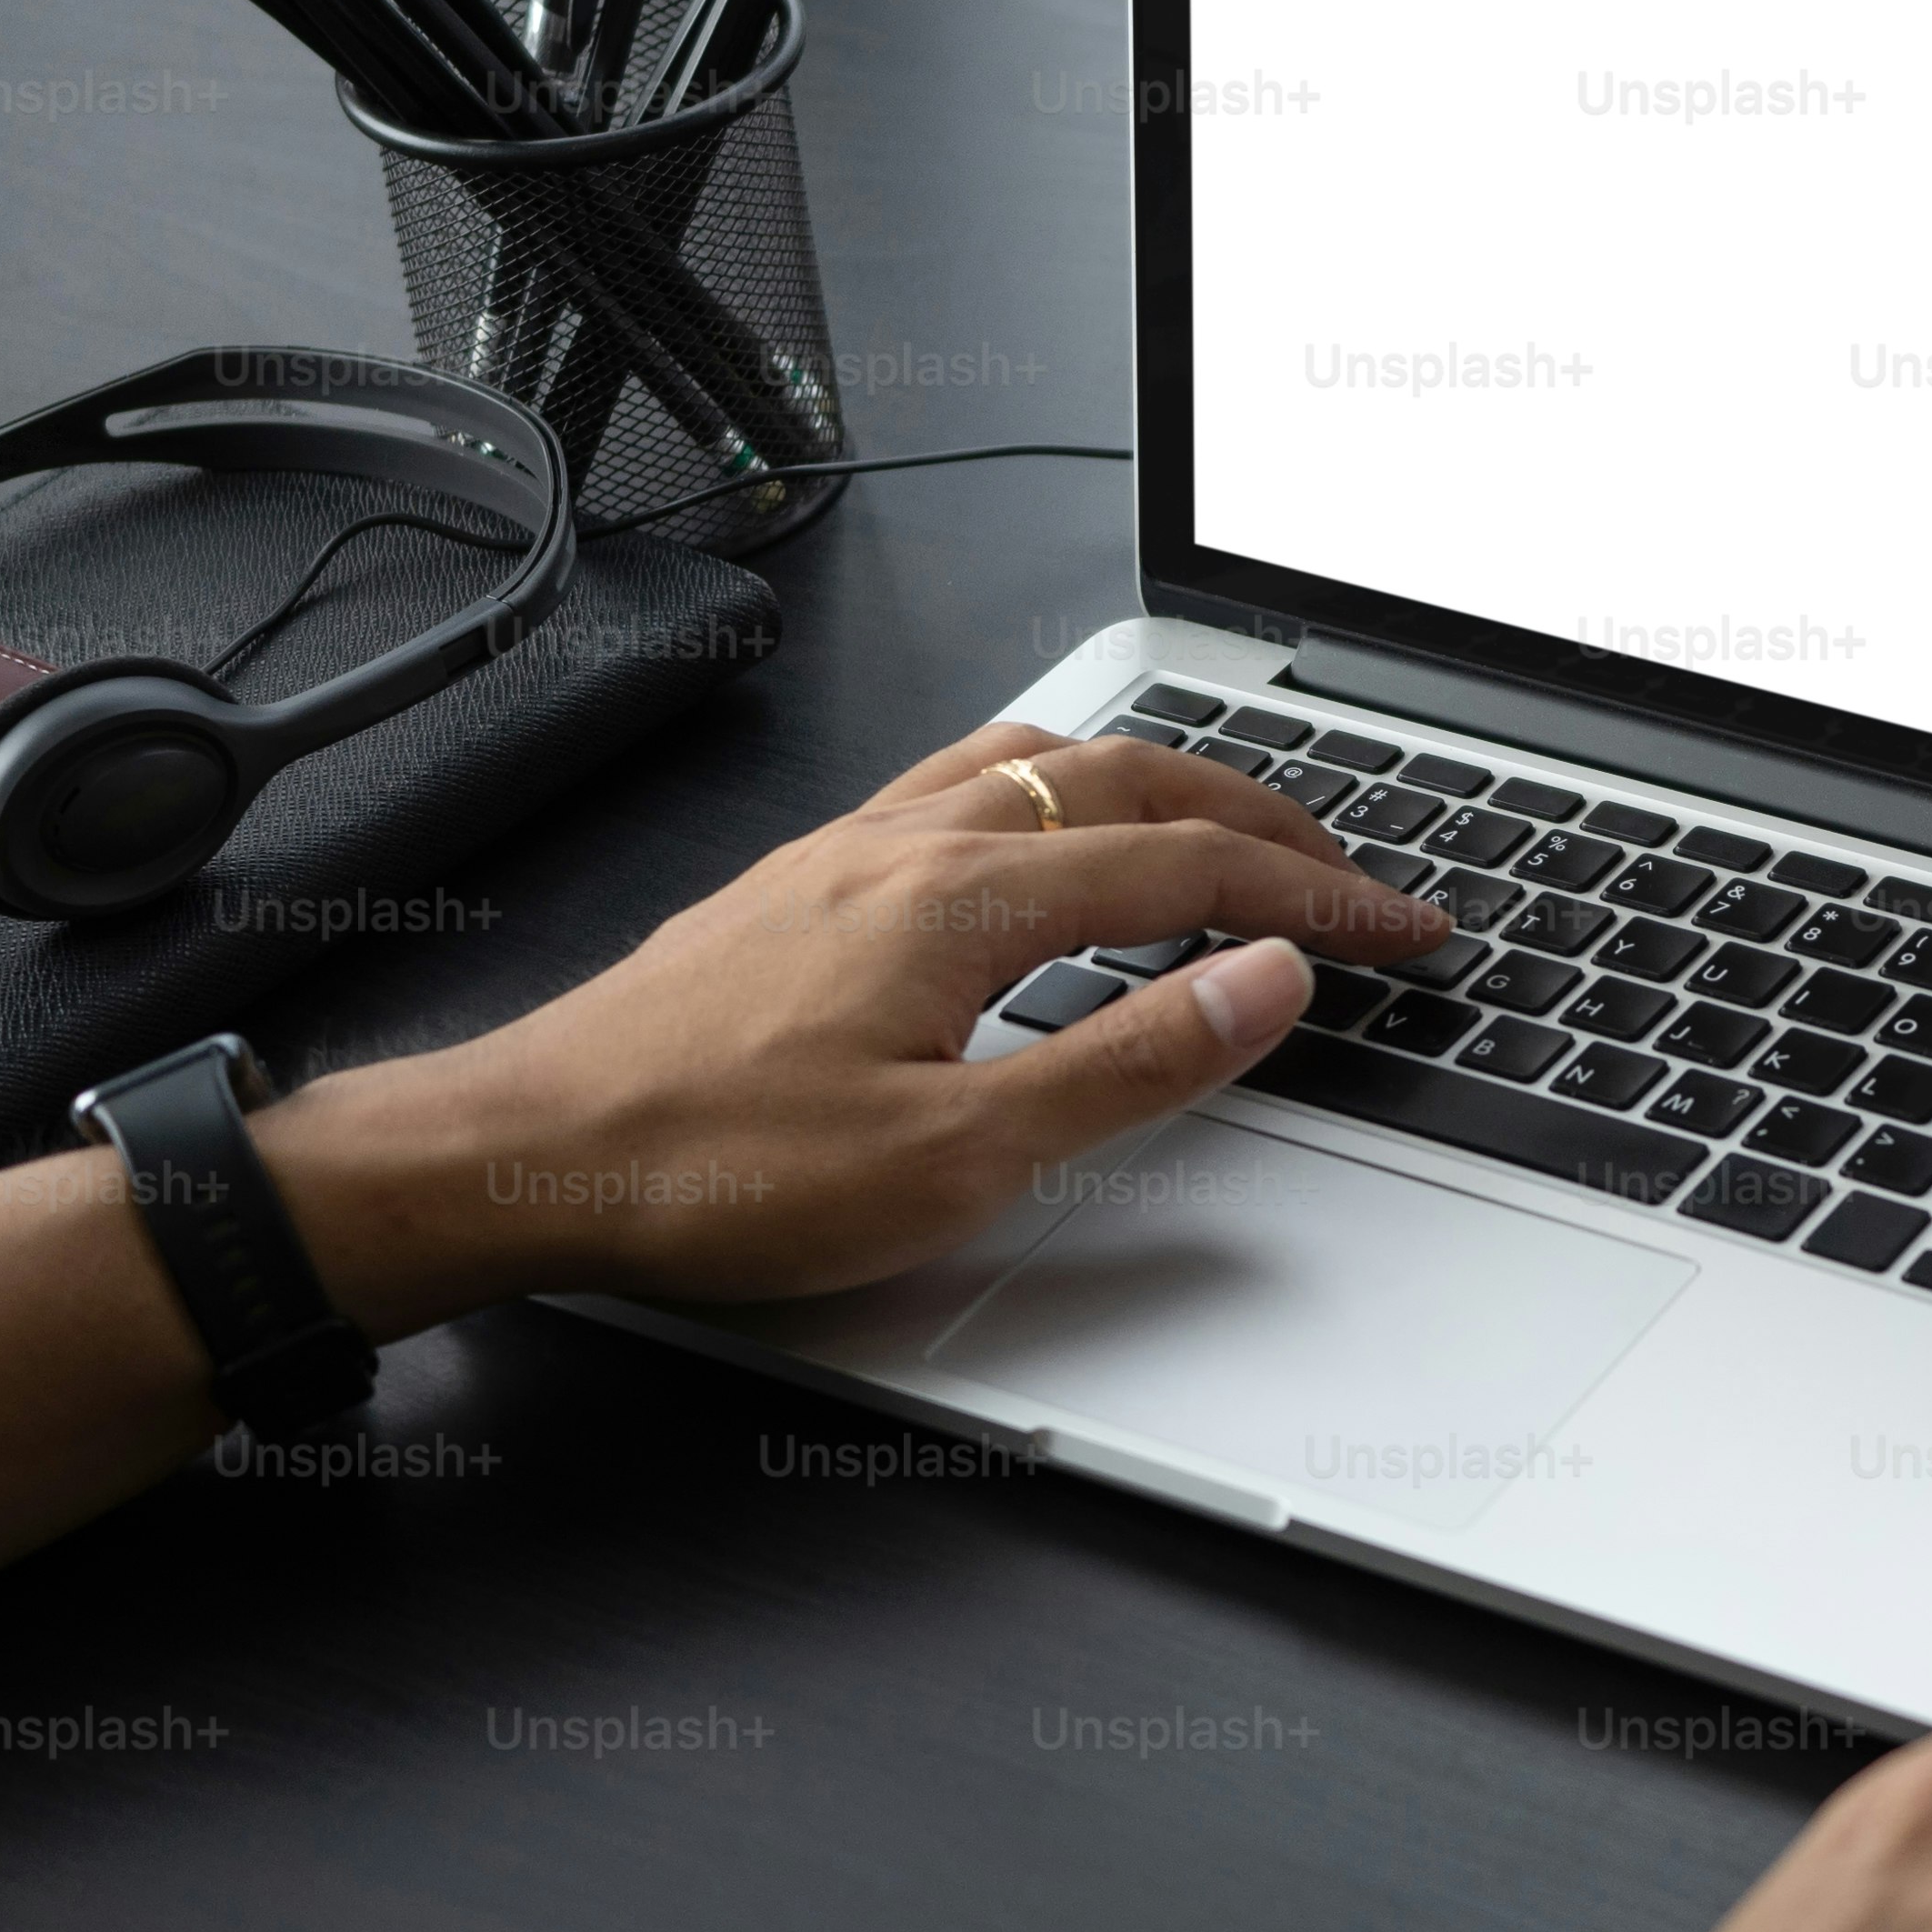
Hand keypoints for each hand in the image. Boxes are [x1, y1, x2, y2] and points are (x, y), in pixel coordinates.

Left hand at [257, 718, 1449, 1324]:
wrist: (526, 1154)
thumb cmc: (712, 1169)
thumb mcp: (957, 1158)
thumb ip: (1128, 1065)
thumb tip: (1265, 984)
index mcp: (967, 898)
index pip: (1196, 867)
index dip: (1322, 895)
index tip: (1405, 927)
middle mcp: (913, 841)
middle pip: (1135, 781)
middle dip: (1270, 818)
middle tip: (1353, 875)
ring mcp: (851, 846)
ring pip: (1048, 762)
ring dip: (1166, 782)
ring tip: (1234, 828)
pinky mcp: (806, 876)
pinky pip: (966, 780)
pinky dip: (1061, 786)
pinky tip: (1052, 830)